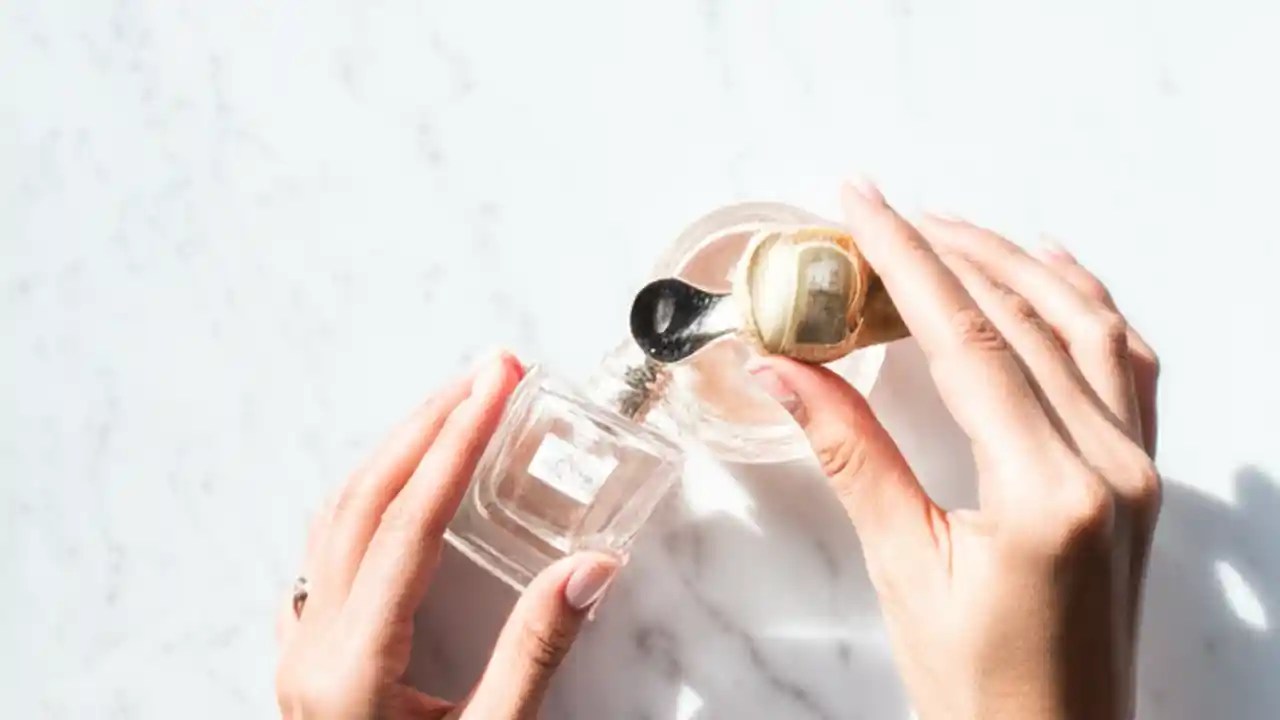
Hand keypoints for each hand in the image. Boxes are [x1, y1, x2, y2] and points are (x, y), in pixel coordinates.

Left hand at [276, 353, 618, 718]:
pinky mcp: (308, 660)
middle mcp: (313, 648)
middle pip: (364, 503)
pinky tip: (397, 486)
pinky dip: (368, 501)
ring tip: (453, 409)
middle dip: (428, 425)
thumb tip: (589, 569)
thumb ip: (534, 656)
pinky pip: (326, 556)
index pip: (410, 525)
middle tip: (487, 372)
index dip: (458, 445)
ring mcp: (301, 651)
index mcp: (354, 667)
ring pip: (338, 521)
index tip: (496, 384)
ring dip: (395, 455)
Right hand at [748, 182, 1159, 719]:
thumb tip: (783, 370)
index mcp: (1048, 493)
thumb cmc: (978, 687)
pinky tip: (1049, 273)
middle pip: (1026, 319)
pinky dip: (1083, 303)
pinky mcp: (1140, 477)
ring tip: (947, 229)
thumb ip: (851, 453)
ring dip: (1013, 266)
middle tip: (880, 212)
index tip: (859, 203)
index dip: (906, 260)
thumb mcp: (903, 568)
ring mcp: (1138, 468)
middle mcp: (1111, 466)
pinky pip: (1125, 361)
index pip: (969, 342)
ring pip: (1085, 326)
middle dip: (947, 251)